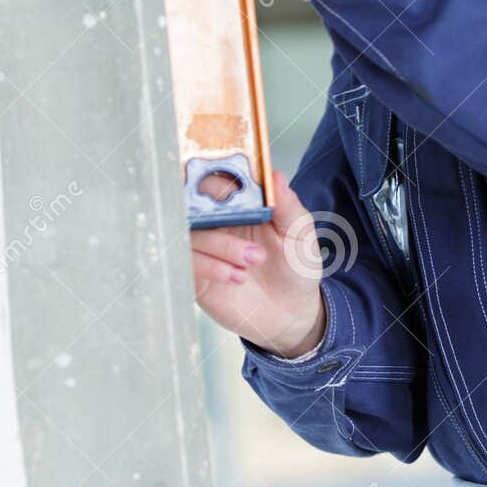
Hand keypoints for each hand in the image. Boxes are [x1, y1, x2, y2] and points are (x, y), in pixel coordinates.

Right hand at [191, 169, 327, 356]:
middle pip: (195, 205)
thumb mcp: (299, 232)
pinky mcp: (196, 275)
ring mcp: (204, 249)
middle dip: (216, 215)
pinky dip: (210, 267)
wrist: (292, 313)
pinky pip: (187, 263)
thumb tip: (274, 174)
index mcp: (238, 205)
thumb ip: (287, 204)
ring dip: (221, 246)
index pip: (215, 180)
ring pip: (191, 234)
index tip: (231, 187)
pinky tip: (237, 277)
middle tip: (243, 229)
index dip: (218, 179)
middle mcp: (216, 223)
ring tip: (253, 261)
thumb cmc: (296, 267)